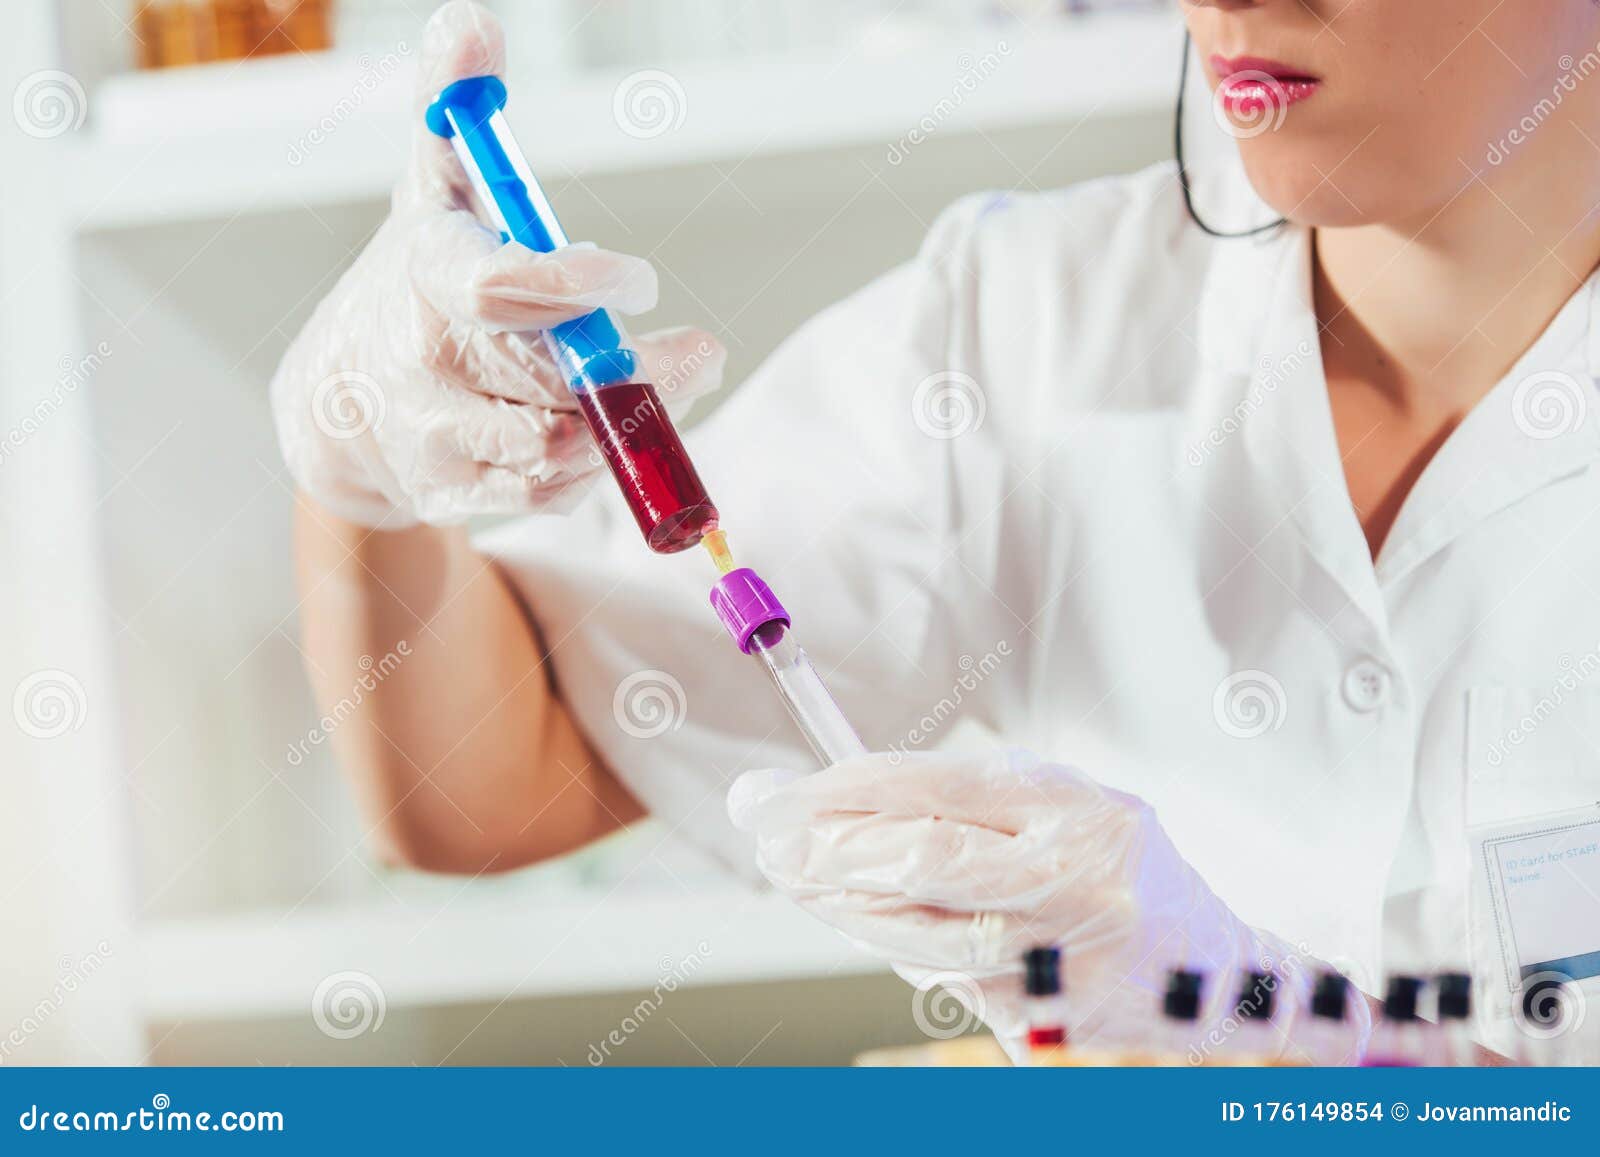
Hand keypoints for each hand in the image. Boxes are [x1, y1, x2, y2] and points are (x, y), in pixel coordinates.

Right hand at [270, 1, 724, 527]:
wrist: (342, 395)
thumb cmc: (420, 277)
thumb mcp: (435, 185)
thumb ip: (457, 108)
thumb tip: (470, 26)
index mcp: (426, 271)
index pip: (500, 288)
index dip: (578, 289)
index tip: (638, 278)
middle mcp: (423, 359)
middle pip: (549, 382)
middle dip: (639, 370)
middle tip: (696, 352)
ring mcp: (434, 435)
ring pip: (560, 447)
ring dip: (625, 421)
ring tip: (659, 386)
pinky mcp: (450, 494)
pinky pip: (548, 494)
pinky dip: (593, 467)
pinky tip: (607, 432)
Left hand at [729, 749, 1369, 1062]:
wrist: (1212, 976)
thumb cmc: (1119, 865)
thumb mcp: (1066, 802)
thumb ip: (973, 796)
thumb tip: (847, 796)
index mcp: (1079, 811)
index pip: (941, 791)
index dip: (852, 789)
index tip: (791, 789)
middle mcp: (1073, 884)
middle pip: (923, 864)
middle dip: (831, 850)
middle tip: (769, 836)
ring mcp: (1056, 958)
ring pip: (917, 932)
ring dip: (841, 904)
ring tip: (793, 873)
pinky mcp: (1040, 1016)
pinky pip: (940, 974)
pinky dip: (891, 941)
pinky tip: (857, 916)